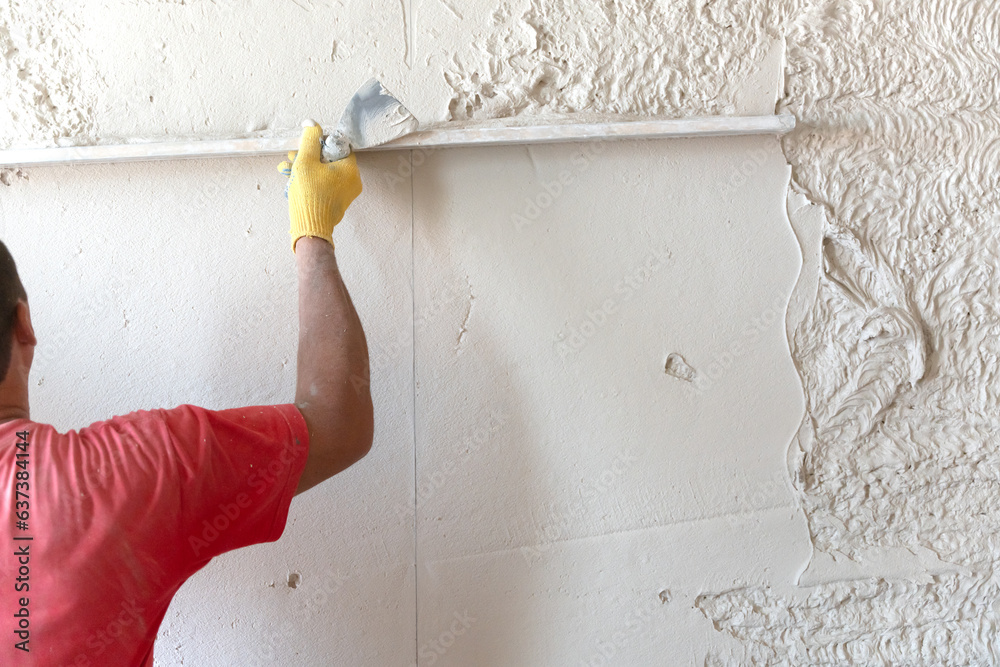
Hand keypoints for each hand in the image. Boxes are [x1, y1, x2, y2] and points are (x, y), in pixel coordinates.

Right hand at [278, 121, 362, 251]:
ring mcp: (346, 194)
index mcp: (351, 170)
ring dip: (306, 168)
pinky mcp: (336, 203)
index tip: (307, 147)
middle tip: (293, 156)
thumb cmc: (310, 196)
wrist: (310, 227)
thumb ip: (309, 140)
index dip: (321, 144)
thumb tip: (312, 124)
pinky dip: (311, 181)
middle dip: (309, 157)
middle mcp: (352, 182)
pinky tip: (294, 180)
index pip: (339, 147)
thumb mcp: (305, 162)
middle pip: (330, 160)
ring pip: (325, 173)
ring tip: (288, 168)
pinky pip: (325, 185)